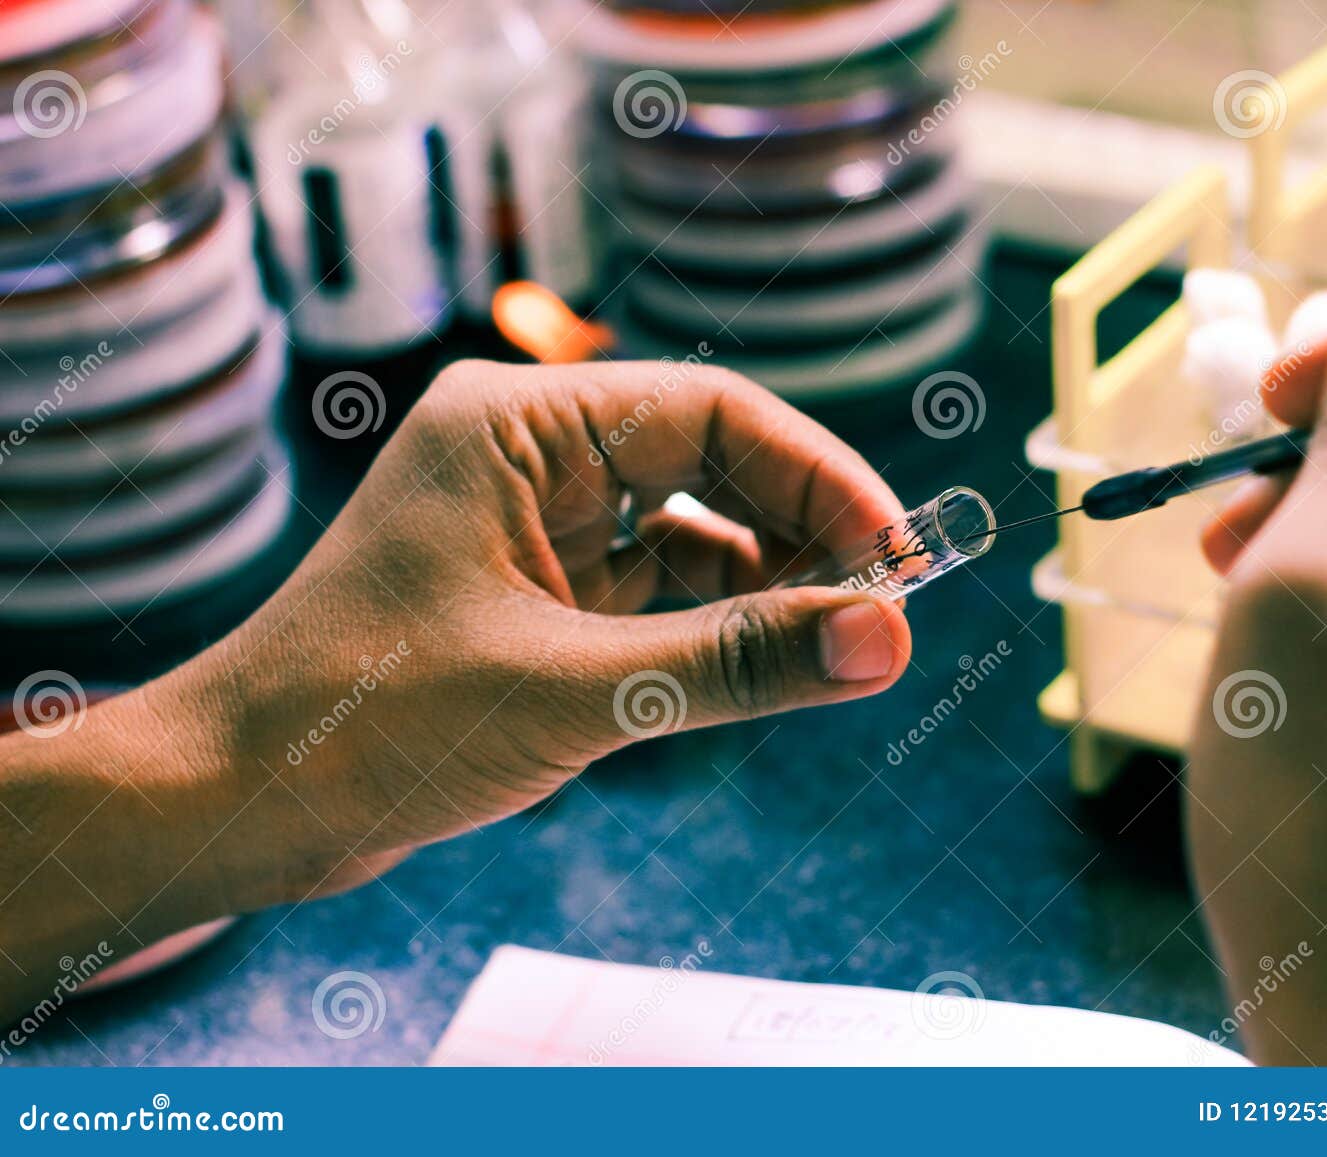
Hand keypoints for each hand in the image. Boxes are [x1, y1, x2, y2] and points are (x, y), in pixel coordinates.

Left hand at [0, 361, 911, 1019]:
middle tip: (887, 607)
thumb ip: (737, 662)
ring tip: (837, 643)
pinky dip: (713, 623)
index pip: (712, 413)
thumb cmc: (368, 724)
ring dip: (766, 583)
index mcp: (518, 424)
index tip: (900, 553)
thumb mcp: (575, 689)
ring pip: (690, 530)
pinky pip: (654, 587)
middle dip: (803, 533)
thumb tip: (888, 640)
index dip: (821, 478)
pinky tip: (758, 664)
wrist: (241, 803)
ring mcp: (531, 524)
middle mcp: (528, 455)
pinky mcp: (535, 591)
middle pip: (711, 463)